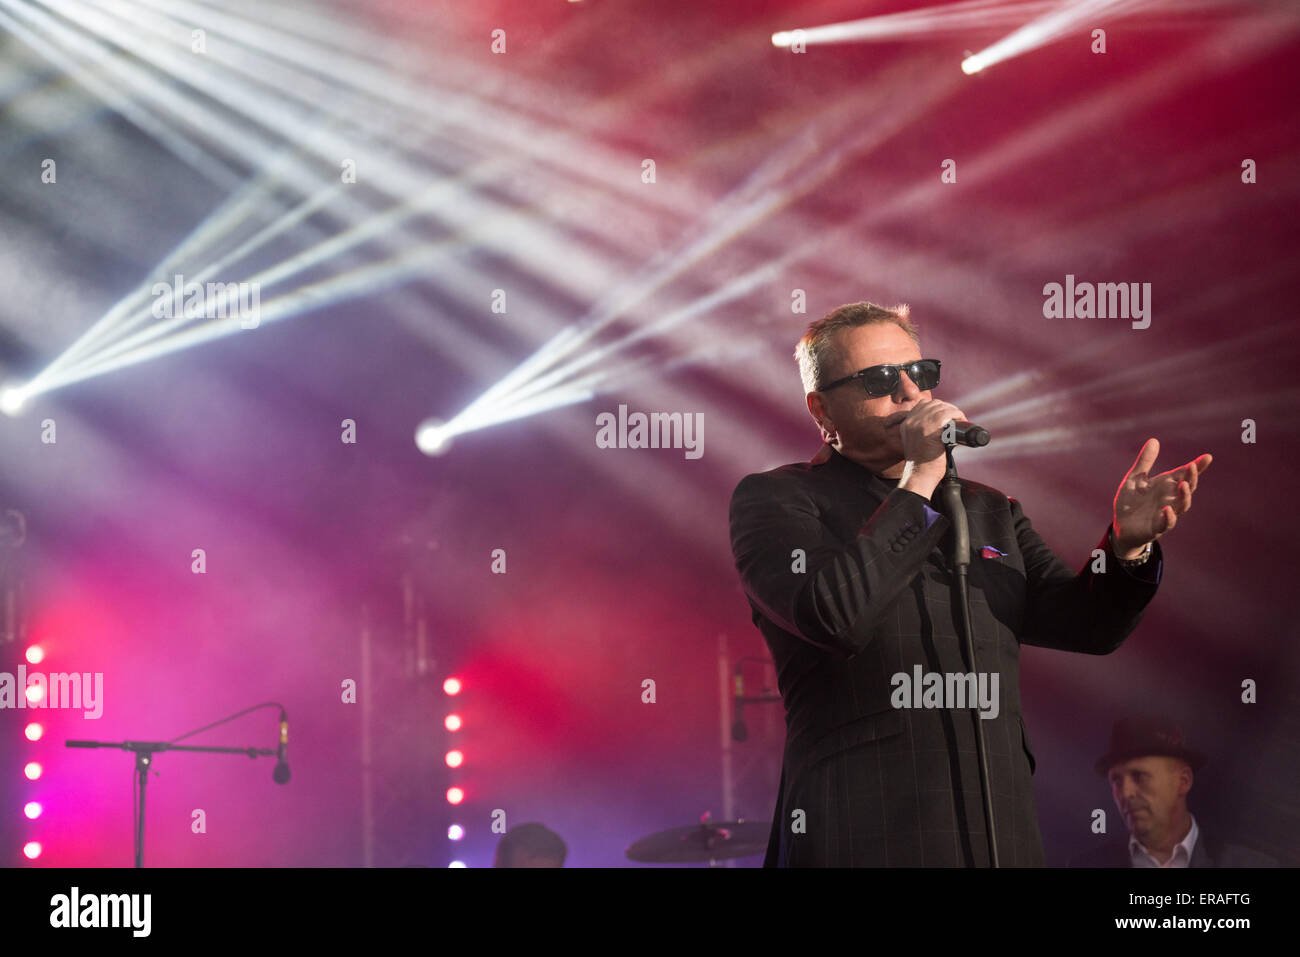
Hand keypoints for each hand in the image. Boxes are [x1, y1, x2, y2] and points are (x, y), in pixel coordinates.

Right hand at [897, 398, 967, 497]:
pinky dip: (957, 414)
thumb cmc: (922, 465)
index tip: (947, 415)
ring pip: (942, 407)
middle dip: (948, 408)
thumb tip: (941, 425)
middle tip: (957, 419)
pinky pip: (947, 414)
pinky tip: (962, 420)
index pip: (923, 405)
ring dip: (954, 411)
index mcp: (907, 424)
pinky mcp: (931, 430)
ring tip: (961, 420)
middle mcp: (911, 422)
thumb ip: (922, 432)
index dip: (938, 407)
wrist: (919, 476)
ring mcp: (920, 424)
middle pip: (933, 404)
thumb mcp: (916, 443)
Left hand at [1112, 438, 1210, 555]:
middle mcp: (1169, 498)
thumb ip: (1145, 461)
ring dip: (1184, 496)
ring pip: (1182, 506)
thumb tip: (1154, 440)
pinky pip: (1166, 523)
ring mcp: (1165, 513)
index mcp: (1166, 486)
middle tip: (1192, 467)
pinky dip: (1169, 517)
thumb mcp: (1135, 478)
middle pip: (1187, 488)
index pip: (1184, 474)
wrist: (1122, 526)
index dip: (1197, 466)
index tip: (1208, 457)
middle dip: (1191, 478)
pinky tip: (1167, 509)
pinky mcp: (1156, 527)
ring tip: (1182, 485)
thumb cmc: (1131, 501)